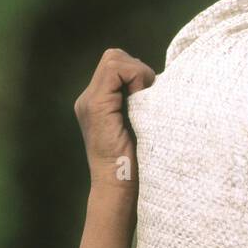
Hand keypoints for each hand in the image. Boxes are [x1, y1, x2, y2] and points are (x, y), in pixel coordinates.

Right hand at [74, 48, 155, 193]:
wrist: (120, 190)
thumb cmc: (138, 166)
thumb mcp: (142, 127)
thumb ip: (141, 105)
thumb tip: (158, 85)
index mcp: (98, 103)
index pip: (116, 64)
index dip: (137, 72)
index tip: (150, 96)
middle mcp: (89, 99)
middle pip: (114, 57)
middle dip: (137, 70)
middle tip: (149, 97)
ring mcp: (89, 102)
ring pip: (113, 59)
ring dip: (137, 74)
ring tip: (145, 101)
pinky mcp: (95, 106)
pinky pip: (114, 69)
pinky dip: (134, 77)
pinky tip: (141, 100)